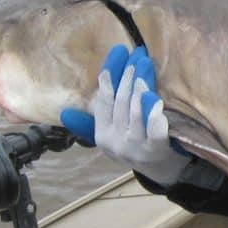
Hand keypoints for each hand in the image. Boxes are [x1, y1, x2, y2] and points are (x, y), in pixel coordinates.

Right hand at [59, 45, 189, 186]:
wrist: (163, 172)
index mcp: (103, 135)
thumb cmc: (138, 147)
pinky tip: (156, 98)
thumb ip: (91, 124)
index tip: (118, 54)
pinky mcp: (156, 151)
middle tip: (137, 54)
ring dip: (140, 86)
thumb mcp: (112, 137)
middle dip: (128, 75)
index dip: (110, 77)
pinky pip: (154, 130)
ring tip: (145, 65)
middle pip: (120, 102)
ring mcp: (136, 147)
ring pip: (135, 111)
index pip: (103, 101)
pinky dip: (154, 113)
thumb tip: (64, 113)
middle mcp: (116, 141)